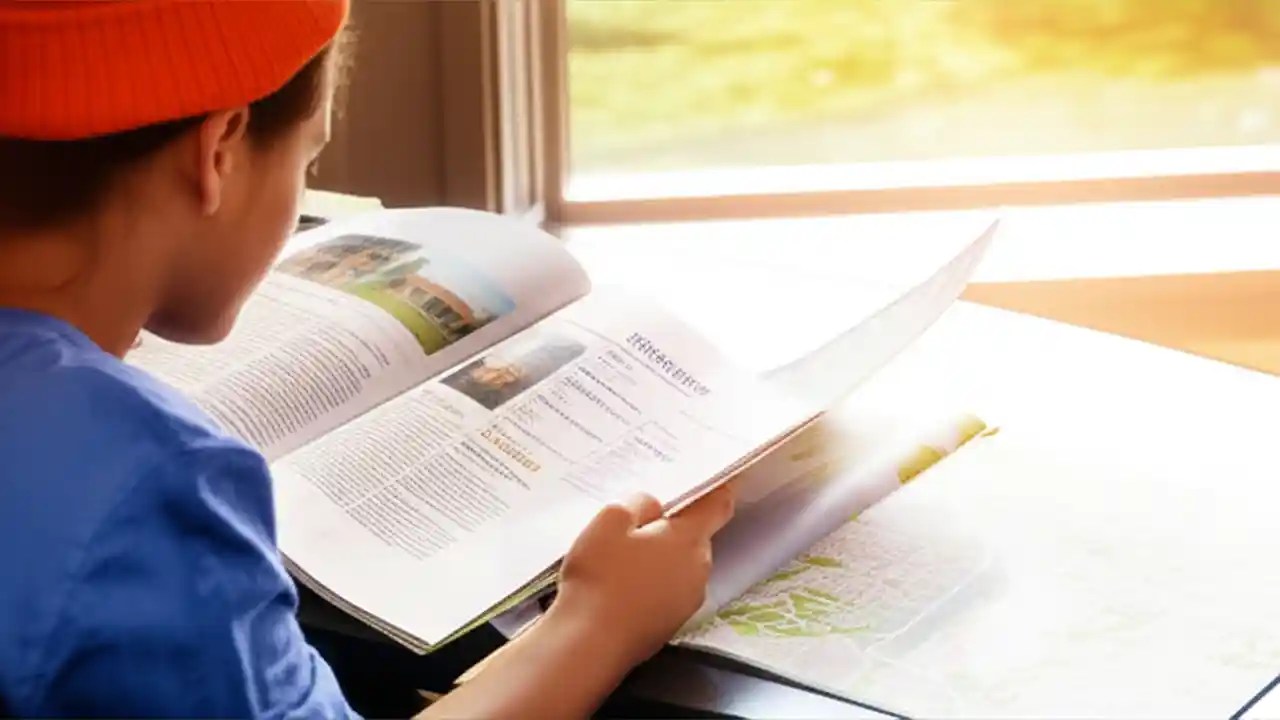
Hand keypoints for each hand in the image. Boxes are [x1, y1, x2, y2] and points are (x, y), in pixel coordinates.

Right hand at [550, 485, 735, 668]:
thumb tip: (654, 506)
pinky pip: (667, 590)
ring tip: (620, 557)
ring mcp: (687, 600)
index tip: (720, 478)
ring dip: (660, 557)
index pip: (718, 506)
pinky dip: (651, 583)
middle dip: (672, 527)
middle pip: (694, 537)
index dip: (719, 489)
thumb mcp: (610, 520)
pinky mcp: (671, 623)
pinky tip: (620, 585)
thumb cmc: (601, 576)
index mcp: (690, 539)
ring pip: (679, 565)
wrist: (591, 643)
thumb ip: (639, 503)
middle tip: (637, 521)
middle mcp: (698, 569)